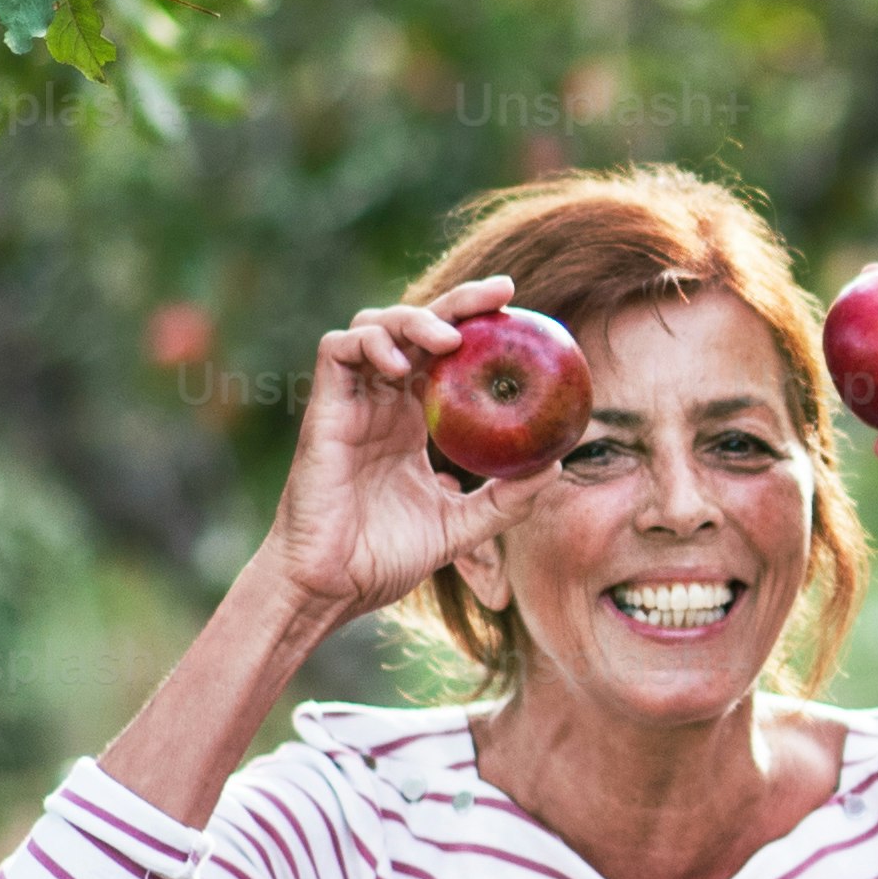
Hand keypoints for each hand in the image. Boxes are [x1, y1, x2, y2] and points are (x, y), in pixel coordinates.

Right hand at [258, 282, 557, 633]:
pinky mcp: (323, 410)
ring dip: (413, 319)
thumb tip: (554, 465)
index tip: (519, 307)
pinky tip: (399, 367)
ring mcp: (352, 403)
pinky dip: (368, 343)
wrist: (331, 586)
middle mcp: (382, 402)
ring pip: (374, 326)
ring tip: (450, 341)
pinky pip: (336, 351)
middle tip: (502, 293)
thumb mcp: (460, 527)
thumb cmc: (385, 559)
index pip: (445, 354)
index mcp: (413, 419)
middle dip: (458, 301)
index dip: (477, 323)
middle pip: (416, 326)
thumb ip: (505, 499)